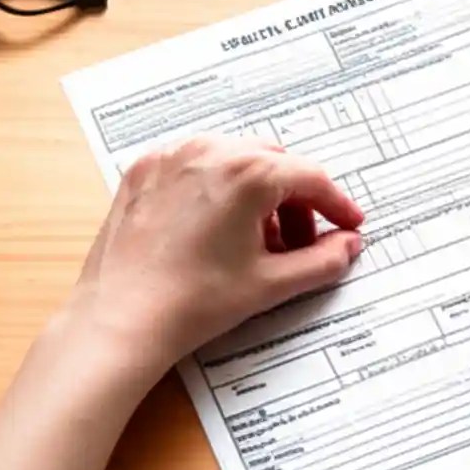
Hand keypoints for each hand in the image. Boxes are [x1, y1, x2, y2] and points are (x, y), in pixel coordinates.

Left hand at [66, 134, 363, 366]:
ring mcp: (171, 157)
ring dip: (258, 192)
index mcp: (247, 172)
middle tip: (301, 244)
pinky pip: (196, 165)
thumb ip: (323, 260)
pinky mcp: (143, 171)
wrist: (121, 320)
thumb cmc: (192, 302)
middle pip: (274, 163)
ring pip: (235, 159)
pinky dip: (217, 188)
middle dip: (295, 200)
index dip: (336, 205)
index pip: (310, 178)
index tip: (348, 225)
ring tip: (256, 242)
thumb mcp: (272, 284)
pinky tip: (217, 230)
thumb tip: (348, 245)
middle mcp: (209, 150)